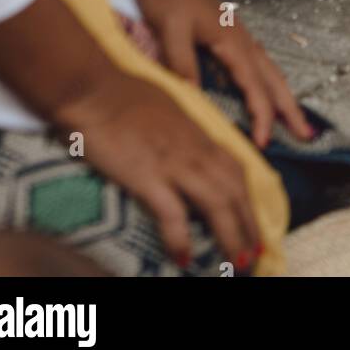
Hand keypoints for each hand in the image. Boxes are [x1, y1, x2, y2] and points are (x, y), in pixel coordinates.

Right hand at [54, 70, 261, 269]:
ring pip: (216, 202)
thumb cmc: (122, 93)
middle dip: (248, 224)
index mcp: (198, 133)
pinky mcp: (148, 175)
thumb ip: (180, 129)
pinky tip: (184, 258)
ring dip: (230, 235)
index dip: (248, 198)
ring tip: (238, 261)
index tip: (254, 221)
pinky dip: (181, 237)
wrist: (94, 88)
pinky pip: (172, 212)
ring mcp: (174, 162)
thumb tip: (185, 144)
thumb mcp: (166, 107)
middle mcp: (194, 148)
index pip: (235, 168)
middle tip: (256, 253)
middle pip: (233, 190)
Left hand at [136, 0, 311, 147]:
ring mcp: (240, 38)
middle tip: (306, 136)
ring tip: (295, 120)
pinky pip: (258, 66)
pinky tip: (266, 92)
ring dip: (283, 97)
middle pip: (274, 80)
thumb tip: (194, 98)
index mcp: (233, 42)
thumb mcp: (170, 31)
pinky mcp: (231, 37)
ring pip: (270, 72)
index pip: (254, 86)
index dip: (261, 116)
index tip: (262, 143)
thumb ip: (182, 63)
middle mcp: (243, 41)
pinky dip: (268, 84)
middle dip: (290, 109)